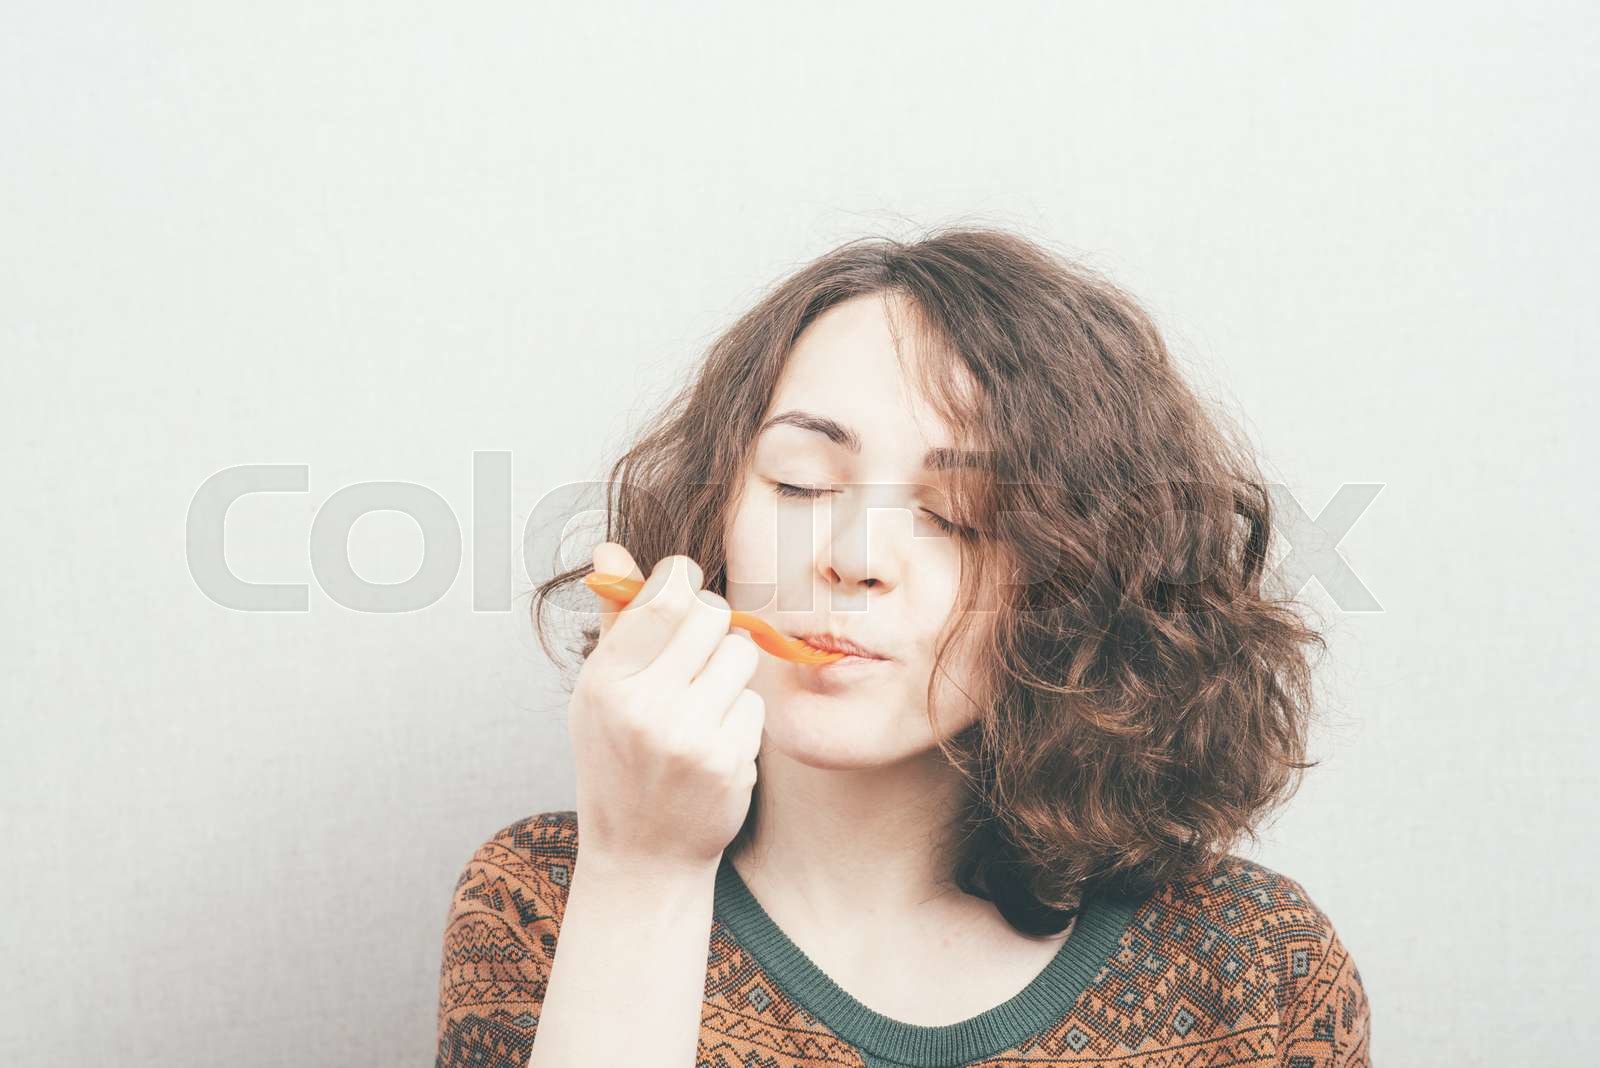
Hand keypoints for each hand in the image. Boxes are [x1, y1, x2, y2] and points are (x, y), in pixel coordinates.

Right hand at [567, 543, 764, 871]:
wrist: (641, 854)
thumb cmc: (619, 758)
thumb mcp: (601, 692)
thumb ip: (616, 619)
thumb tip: (609, 549)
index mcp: (606, 679)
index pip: (666, 593)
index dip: (683, 582)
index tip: (682, 595)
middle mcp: (643, 705)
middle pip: (712, 614)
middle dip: (711, 626)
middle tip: (696, 655)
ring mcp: (687, 735)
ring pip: (740, 653)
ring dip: (729, 671)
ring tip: (703, 702)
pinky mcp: (726, 760)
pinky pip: (754, 703)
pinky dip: (740, 717)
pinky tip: (714, 743)